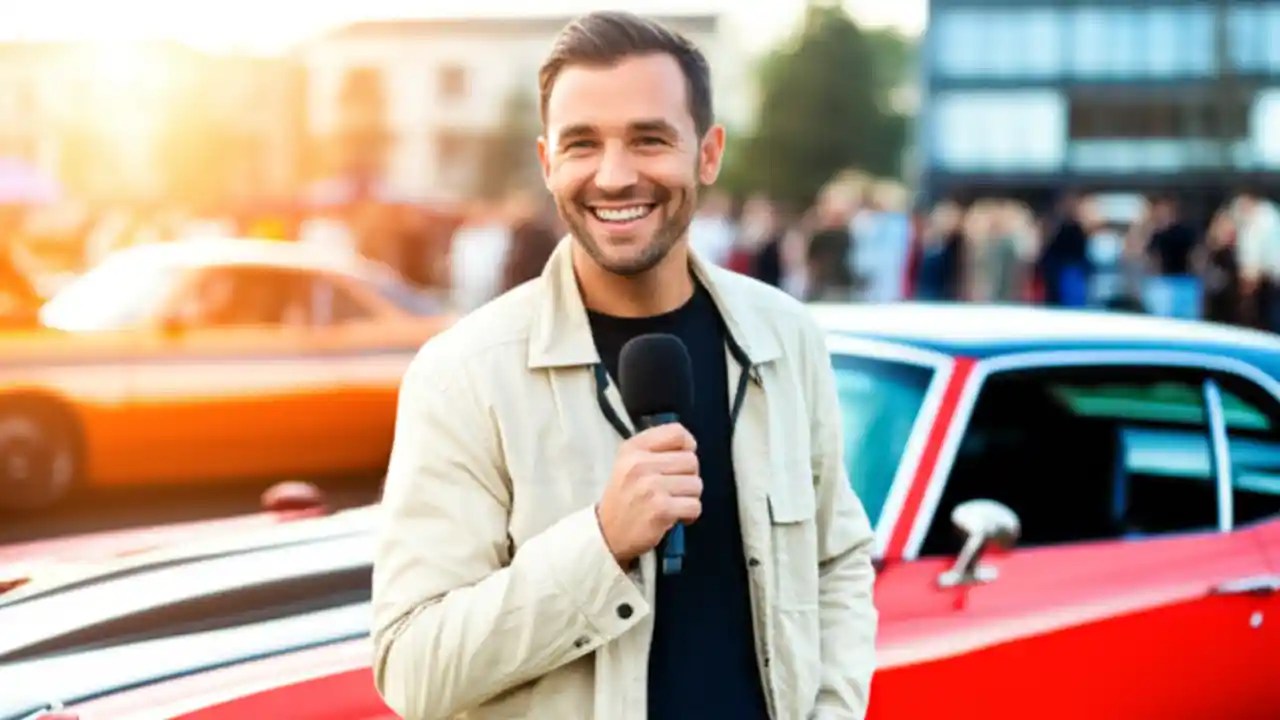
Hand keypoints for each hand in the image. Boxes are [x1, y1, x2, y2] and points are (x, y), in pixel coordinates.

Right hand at [596, 423, 701, 565]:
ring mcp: (651, 486)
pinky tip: (674, 516)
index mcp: (633, 448)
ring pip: (696, 484)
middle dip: (688, 477)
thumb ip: (655, 449)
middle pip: (691, 460)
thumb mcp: (628, 462)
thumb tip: (690, 446)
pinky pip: (694, 506)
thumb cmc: (624, 497)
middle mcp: (640, 464)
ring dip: (689, 497)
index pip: (677, 433)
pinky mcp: (661, 509)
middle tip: (673, 489)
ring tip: (671, 503)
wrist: (606, 533)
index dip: (687, 447)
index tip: (681, 461)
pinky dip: (689, 514)